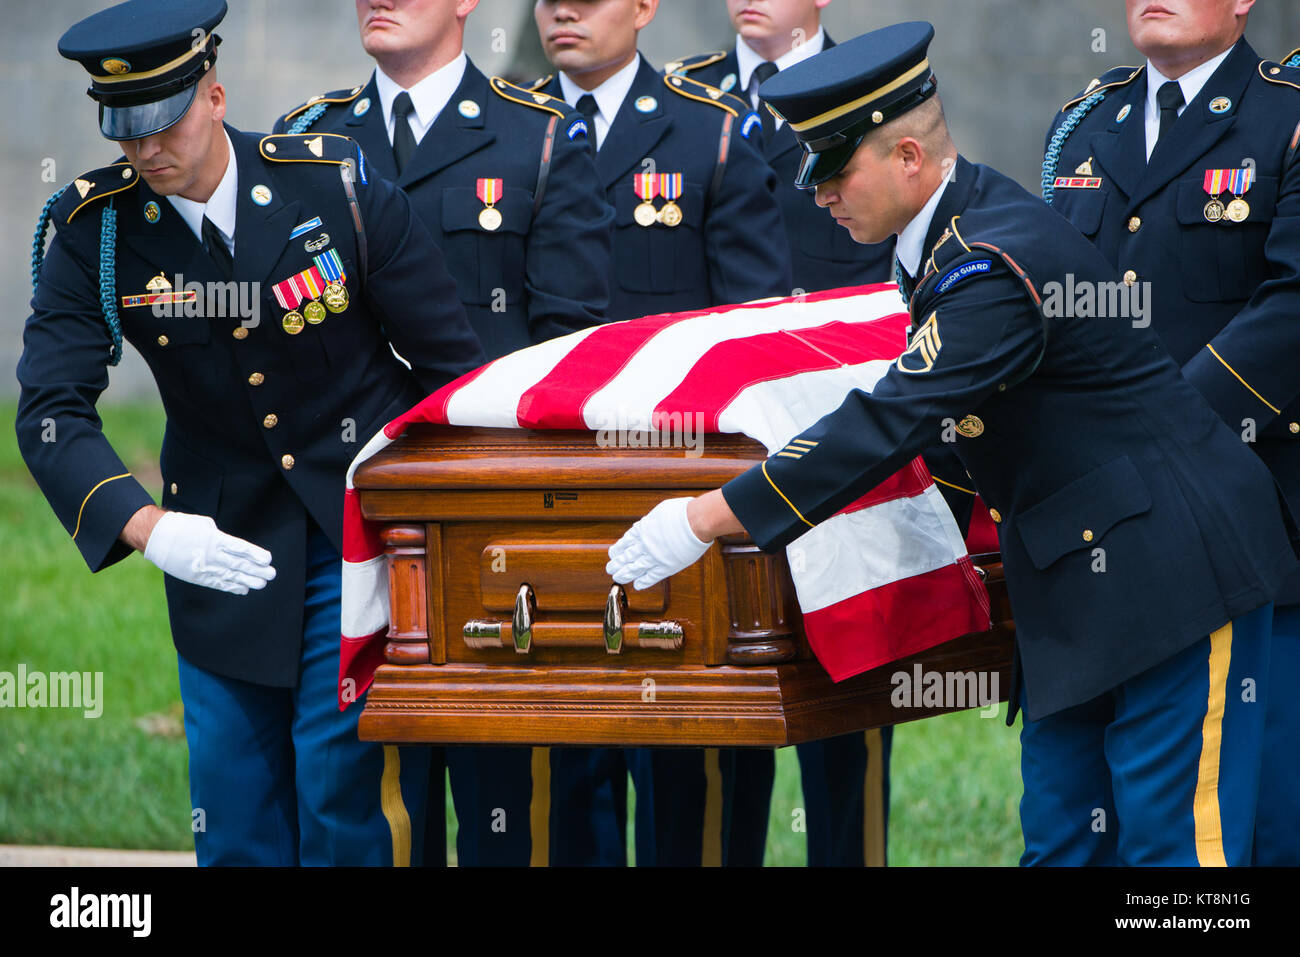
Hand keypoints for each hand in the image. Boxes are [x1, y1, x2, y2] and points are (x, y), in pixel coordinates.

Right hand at [143, 512, 275, 595]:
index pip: (239, 548)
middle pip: (238, 564)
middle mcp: (211, 555)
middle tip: (271, 574)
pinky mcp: (196, 576)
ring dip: (247, 580)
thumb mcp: (204, 524)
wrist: (156, 537)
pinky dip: (230, 587)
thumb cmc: (182, 526)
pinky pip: (216, 583)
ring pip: (230, 576)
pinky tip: (243, 589)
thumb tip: (231, 546)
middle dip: (256, 570)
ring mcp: (204, 567)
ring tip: (262, 583)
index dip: (255, 555)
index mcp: (214, 539)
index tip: (268, 559)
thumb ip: (219, 536)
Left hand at [607, 497, 712, 590]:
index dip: (618, 549)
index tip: (613, 553)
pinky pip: (652, 577)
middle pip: (627, 556)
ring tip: (618, 578)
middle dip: (617, 564)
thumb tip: (645, 523)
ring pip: (635, 568)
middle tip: (610, 569)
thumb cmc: (682, 512)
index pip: (626, 542)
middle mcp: (645, 544)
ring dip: (625, 574)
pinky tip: (637, 585)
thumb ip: (651, 520)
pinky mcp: (667, 566)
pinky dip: (644, 582)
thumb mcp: (660, 511)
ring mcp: (655, 557)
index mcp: (643, 530)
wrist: (696, 521)